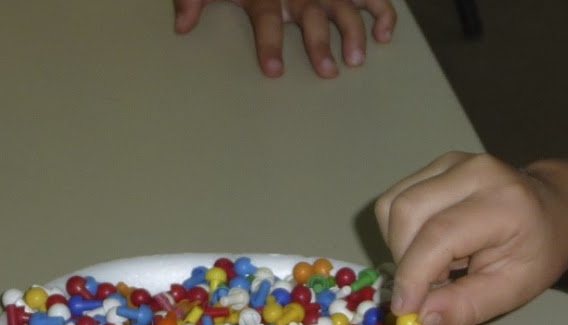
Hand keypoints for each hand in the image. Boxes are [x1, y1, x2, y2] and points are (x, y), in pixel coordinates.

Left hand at [173, 0, 395, 78]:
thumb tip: (181, 25)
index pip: (268, 20)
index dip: (270, 44)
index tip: (274, 70)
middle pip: (313, 18)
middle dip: (320, 44)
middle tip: (328, 71)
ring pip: (345, 9)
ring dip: (354, 33)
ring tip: (357, 59)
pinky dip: (383, 13)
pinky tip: (385, 35)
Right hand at [377, 153, 567, 324]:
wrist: (553, 212)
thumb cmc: (536, 254)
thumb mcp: (513, 291)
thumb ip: (468, 306)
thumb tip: (421, 316)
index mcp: (503, 203)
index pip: (439, 234)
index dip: (413, 275)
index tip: (404, 310)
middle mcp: (474, 171)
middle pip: (407, 212)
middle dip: (404, 260)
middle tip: (428, 288)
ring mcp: (452, 162)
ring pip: (393, 205)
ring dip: (400, 247)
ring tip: (435, 266)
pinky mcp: (436, 165)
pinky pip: (395, 200)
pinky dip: (401, 232)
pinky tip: (431, 246)